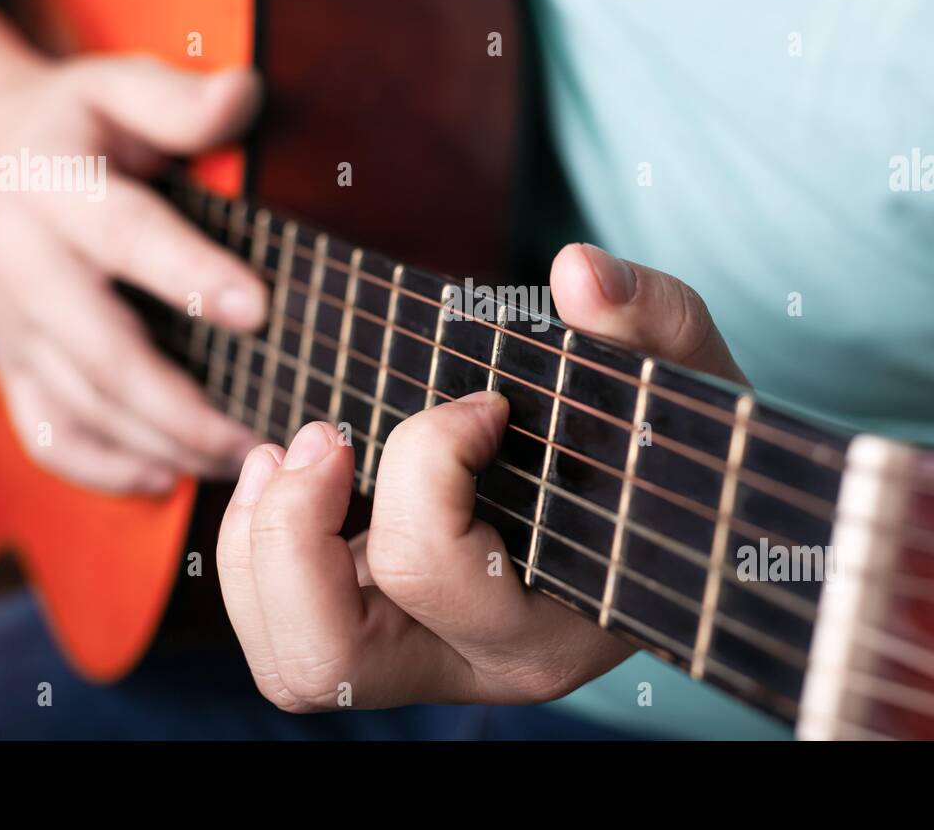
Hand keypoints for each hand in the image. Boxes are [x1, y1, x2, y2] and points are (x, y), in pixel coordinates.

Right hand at [0, 55, 269, 492]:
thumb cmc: (73, 124)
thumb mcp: (117, 85)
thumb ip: (179, 100)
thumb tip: (247, 94)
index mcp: (53, 187)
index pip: (126, 237)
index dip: (190, 275)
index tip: (258, 309)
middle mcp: (23, 265)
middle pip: (102, 352)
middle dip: (184, 403)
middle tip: (260, 432)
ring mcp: (12, 326)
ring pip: (81, 408)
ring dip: (162, 445)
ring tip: (239, 460)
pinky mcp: (11, 366)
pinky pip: (49, 435)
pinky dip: (106, 469)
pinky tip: (166, 477)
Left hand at [217, 244, 743, 709]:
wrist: (670, 493)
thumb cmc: (673, 441)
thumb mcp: (680, 371)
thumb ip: (647, 317)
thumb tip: (577, 270)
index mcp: (551, 629)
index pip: (431, 567)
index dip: (427, 458)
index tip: (484, 404)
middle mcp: (476, 662)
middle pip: (324, 655)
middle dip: (294, 532)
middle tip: (329, 438)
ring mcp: (425, 657)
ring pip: (290, 658)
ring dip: (259, 545)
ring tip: (290, 451)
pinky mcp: (388, 631)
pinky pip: (281, 624)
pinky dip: (253, 549)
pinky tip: (282, 471)